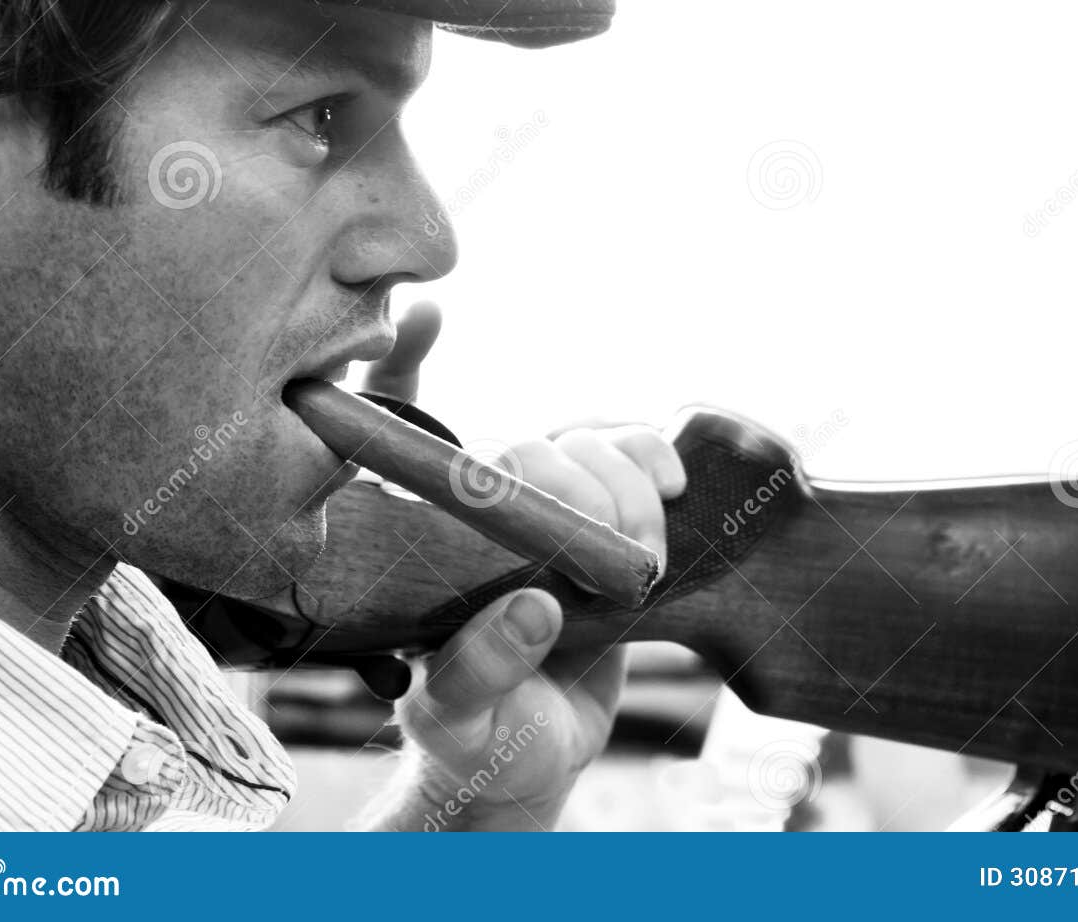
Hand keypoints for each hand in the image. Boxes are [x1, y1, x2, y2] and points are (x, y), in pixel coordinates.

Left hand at [353, 303, 684, 829]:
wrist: (534, 756)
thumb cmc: (478, 735)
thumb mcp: (461, 722)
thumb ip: (479, 671)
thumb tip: (531, 605)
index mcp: (425, 541)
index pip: (399, 435)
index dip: (408, 368)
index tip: (433, 320)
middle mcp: (482, 510)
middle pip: (525, 447)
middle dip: (578, 487)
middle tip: (615, 555)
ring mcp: (549, 507)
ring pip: (585, 443)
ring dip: (627, 484)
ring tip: (648, 557)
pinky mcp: (609, 514)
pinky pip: (634, 455)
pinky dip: (657, 457)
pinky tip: (678, 483)